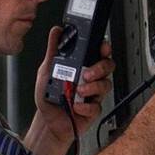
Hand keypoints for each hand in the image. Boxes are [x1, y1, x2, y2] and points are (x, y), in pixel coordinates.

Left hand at [34, 26, 115, 141]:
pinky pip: (97, 106)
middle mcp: (90, 79)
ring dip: (93, 87)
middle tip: (87, 74)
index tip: (101, 47)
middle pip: (108, 66)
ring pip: (105, 85)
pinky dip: (86, 106)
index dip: (104, 48)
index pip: (98, 53)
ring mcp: (94, 94)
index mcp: (82, 67)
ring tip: (79, 90)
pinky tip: (76, 106)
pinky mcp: (93, 109)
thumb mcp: (47, 70)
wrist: (48, 122)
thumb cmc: (49, 97)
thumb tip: (56, 32)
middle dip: (100, 68)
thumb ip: (53, 50)